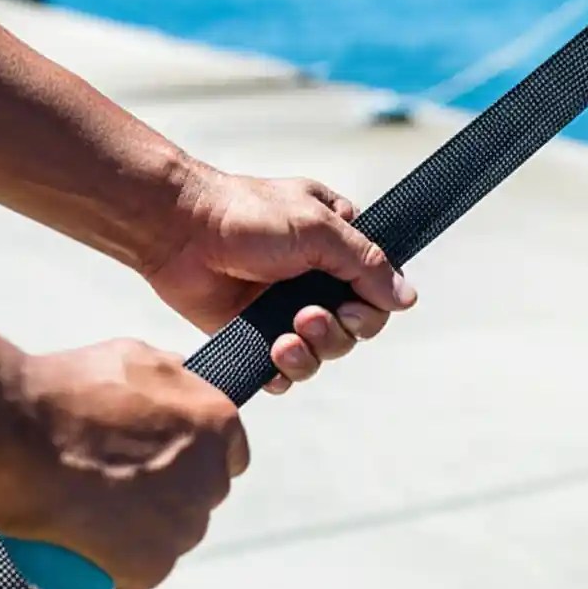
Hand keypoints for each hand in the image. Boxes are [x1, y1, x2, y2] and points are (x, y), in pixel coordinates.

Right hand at [0, 340, 248, 588]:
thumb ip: (169, 374)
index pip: (229, 452)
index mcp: (216, 422)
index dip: (199, 458)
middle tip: (123, 488)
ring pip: (172, 536)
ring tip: (96, 520)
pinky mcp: (151, 564)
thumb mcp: (133, 358)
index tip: (171, 463)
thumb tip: (183, 375)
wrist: (17, 434)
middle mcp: (209, 476)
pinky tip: (88, 562)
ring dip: (144, 533)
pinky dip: (115, 574)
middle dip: (172, 494)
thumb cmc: (67, 392)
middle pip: (201, 494)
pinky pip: (137, 576)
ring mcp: (182, 524)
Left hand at [145, 169, 417, 393]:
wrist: (180, 231)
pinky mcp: (256, 335)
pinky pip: (284, 371)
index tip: (350, 307)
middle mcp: (318, 281)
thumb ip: (365, 264)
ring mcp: (286, 310)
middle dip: (335, 332)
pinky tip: (271, 360)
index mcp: (340, 247)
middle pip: (355, 330)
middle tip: (306, 317)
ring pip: (323, 354)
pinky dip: (282, 373)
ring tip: (282, 339)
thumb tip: (407, 298)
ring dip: (310, 354)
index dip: (370, 310)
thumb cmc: (247, 215)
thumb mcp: (318, 228)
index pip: (378, 293)